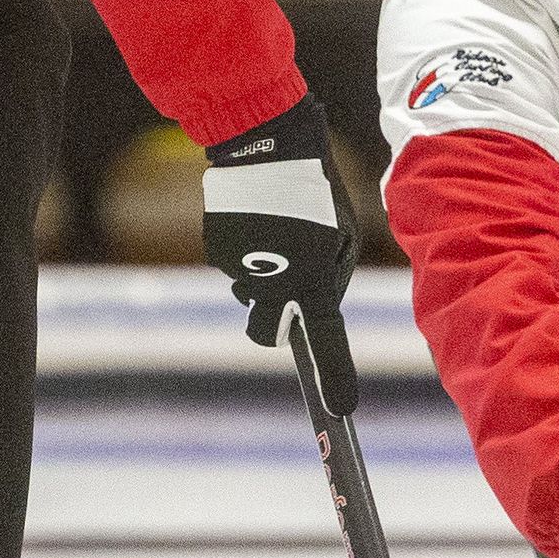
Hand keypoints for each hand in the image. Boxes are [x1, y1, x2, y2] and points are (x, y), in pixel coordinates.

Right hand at [205, 94, 360, 410]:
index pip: (325, 338)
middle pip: (264, 333)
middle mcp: (273, 283)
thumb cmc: (316, 190)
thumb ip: (332, 276)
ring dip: (264, 274)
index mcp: (312, 278)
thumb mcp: (341, 233)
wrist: (266, 146)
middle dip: (272, 328)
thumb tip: (316, 306)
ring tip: (279, 229)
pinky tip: (258, 217)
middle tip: (284, 294)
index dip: (335, 375)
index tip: (342, 412)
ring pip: (250, 291)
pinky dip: (247, 250)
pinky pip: (235, 263)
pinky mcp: (216, 250)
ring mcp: (240, 269)